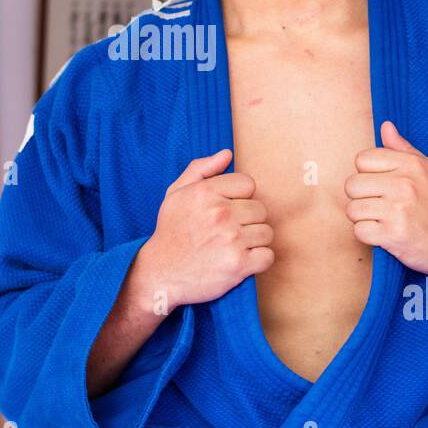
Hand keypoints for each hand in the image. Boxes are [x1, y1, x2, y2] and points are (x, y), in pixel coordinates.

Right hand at [135, 150, 274, 308]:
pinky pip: (267, 256)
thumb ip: (201, 169)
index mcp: (205, 192)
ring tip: (233, 246)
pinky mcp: (238, 265)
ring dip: (254, 241)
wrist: (160, 273)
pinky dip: (258, 261)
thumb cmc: (170, 232)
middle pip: (260, 209)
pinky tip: (240, 261)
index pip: (248, 184)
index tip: (226, 210)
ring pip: (266, 233)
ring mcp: (231, 239)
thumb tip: (227, 154)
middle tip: (228, 232)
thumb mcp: (176, 194)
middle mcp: (220, 213)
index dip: (239, 197)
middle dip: (248, 220)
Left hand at [344, 121, 427, 277]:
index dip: (367, 174)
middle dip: (361, 198)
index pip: (362, 159)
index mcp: (411, 165)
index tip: (382, 186)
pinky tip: (385, 234)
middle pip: (352, 185)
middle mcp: (404, 185)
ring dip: (363, 218)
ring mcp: (398, 210)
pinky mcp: (393, 235)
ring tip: (383, 220)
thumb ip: (404, 149)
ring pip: (352, 209)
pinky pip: (359, 231)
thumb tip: (385, 126)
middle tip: (381, 206)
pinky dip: (368, 236)